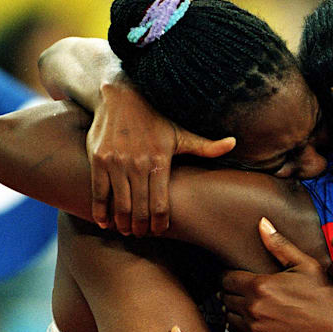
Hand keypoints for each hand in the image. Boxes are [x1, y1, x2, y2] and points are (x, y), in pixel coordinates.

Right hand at [88, 80, 234, 236]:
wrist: (121, 96)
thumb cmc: (154, 119)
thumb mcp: (180, 132)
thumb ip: (205, 145)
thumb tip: (234, 143)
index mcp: (160, 160)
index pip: (161, 203)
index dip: (160, 223)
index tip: (159, 231)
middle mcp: (137, 164)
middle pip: (140, 208)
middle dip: (141, 227)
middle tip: (141, 234)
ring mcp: (116, 162)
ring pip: (120, 204)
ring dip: (122, 223)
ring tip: (126, 230)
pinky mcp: (98, 160)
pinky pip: (98, 192)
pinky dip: (100, 211)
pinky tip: (105, 222)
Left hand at [220, 217, 332, 331]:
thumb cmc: (326, 299)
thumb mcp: (307, 265)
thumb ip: (280, 245)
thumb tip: (262, 224)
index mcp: (261, 286)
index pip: (227, 278)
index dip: (229, 274)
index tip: (238, 273)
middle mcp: (253, 308)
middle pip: (224, 297)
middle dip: (230, 290)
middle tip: (242, 287)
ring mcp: (255, 329)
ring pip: (228, 316)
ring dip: (233, 308)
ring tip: (246, 302)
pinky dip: (239, 325)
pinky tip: (252, 318)